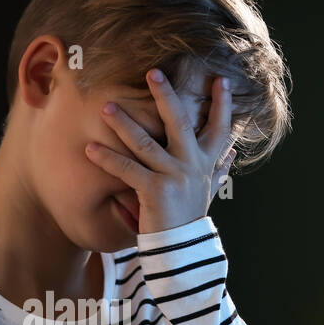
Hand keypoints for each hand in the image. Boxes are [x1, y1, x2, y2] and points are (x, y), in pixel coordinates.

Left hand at [85, 68, 236, 234]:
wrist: (181, 252)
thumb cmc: (189, 217)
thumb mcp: (208, 190)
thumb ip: (218, 168)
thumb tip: (233, 152)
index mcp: (206, 163)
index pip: (219, 128)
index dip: (222, 105)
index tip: (222, 79)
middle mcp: (192, 166)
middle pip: (181, 123)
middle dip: (166, 96)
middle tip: (152, 72)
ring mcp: (174, 178)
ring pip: (146, 143)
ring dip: (124, 123)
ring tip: (105, 107)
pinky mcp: (155, 192)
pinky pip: (127, 170)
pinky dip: (107, 159)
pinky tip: (90, 148)